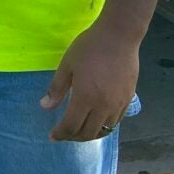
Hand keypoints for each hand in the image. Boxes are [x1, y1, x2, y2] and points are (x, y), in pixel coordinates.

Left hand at [41, 18, 139, 140]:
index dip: (60, 133)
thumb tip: (45, 106)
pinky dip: (104, 127)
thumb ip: (57, 88)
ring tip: (80, 130)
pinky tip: (97, 121)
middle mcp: (103, 106)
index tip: (52, 136)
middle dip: (73, 137)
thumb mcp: (67, 64)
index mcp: (85, 98)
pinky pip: (115, 122)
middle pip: (87, 133)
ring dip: (90, 134)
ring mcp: (118, 105)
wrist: (119, 36)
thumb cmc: (90, 47)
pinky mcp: (128, 99)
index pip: (71, 126)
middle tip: (64, 134)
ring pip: (103, 130)